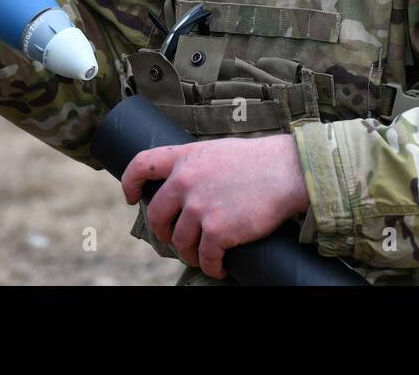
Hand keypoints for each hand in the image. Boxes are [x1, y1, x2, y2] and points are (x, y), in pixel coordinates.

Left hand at [121, 134, 310, 279]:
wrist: (288, 171)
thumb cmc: (260, 160)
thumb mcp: (219, 150)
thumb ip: (198, 163)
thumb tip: (187, 183)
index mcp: (186, 157)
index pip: (141, 164)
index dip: (130, 182)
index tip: (131, 197)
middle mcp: (186, 181)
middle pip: (156, 214)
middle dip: (163, 231)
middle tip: (174, 238)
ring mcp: (200, 207)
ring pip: (180, 241)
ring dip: (188, 253)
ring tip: (201, 255)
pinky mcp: (217, 230)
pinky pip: (204, 258)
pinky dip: (211, 266)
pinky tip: (218, 266)